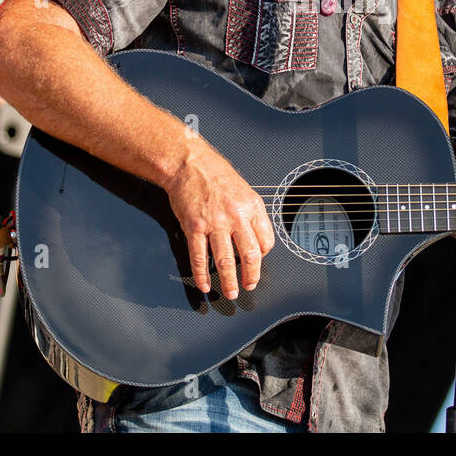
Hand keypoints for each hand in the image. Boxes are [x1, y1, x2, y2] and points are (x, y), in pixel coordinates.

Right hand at [163, 142, 274, 299]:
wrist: (190, 163)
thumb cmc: (216, 175)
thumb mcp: (245, 191)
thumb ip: (252, 215)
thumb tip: (258, 240)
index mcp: (252, 207)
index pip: (265, 240)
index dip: (263, 257)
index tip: (258, 264)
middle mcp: (235, 216)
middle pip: (249, 255)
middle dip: (251, 276)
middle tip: (249, 286)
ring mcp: (214, 222)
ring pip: (225, 260)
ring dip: (228, 281)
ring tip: (230, 292)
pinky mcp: (194, 226)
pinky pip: (199, 256)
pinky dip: (201, 274)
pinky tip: (205, 284)